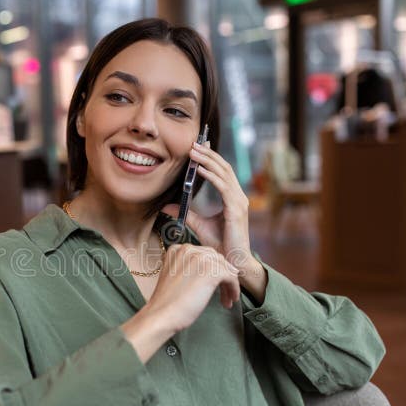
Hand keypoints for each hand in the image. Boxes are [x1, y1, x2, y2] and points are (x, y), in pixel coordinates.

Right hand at [122, 244, 239, 362]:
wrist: (162, 315)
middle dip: (222, 276)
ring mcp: (201, 259)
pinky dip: (234, 289)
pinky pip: (231, 277)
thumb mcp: (176, 277)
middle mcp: (189, 249)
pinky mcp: (211, 271)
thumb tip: (212, 272)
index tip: (215, 285)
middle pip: (216, 260)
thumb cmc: (167, 302)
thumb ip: (190, 269)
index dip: (213, 270)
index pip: (204, 255)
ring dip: (229, 285)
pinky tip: (230, 300)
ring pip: (225, 268)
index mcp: (178, 249)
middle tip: (224, 294)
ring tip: (228, 300)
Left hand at [161, 141, 263, 293]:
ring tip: (194, 151)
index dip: (211, 158)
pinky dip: (211, 176)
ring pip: (224, 173)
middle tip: (193, 143)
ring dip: (208, 160)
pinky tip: (199, 169)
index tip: (199, 146)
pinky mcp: (236, 209)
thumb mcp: (198, 225)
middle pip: (224, 167)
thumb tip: (166, 206)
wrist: (232, 263)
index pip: (223, 171)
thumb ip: (185, 212)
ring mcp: (239, 202)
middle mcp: (238, 197)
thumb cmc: (219, 245)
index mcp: (233, 198)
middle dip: (208, 154)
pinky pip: (223, 187)